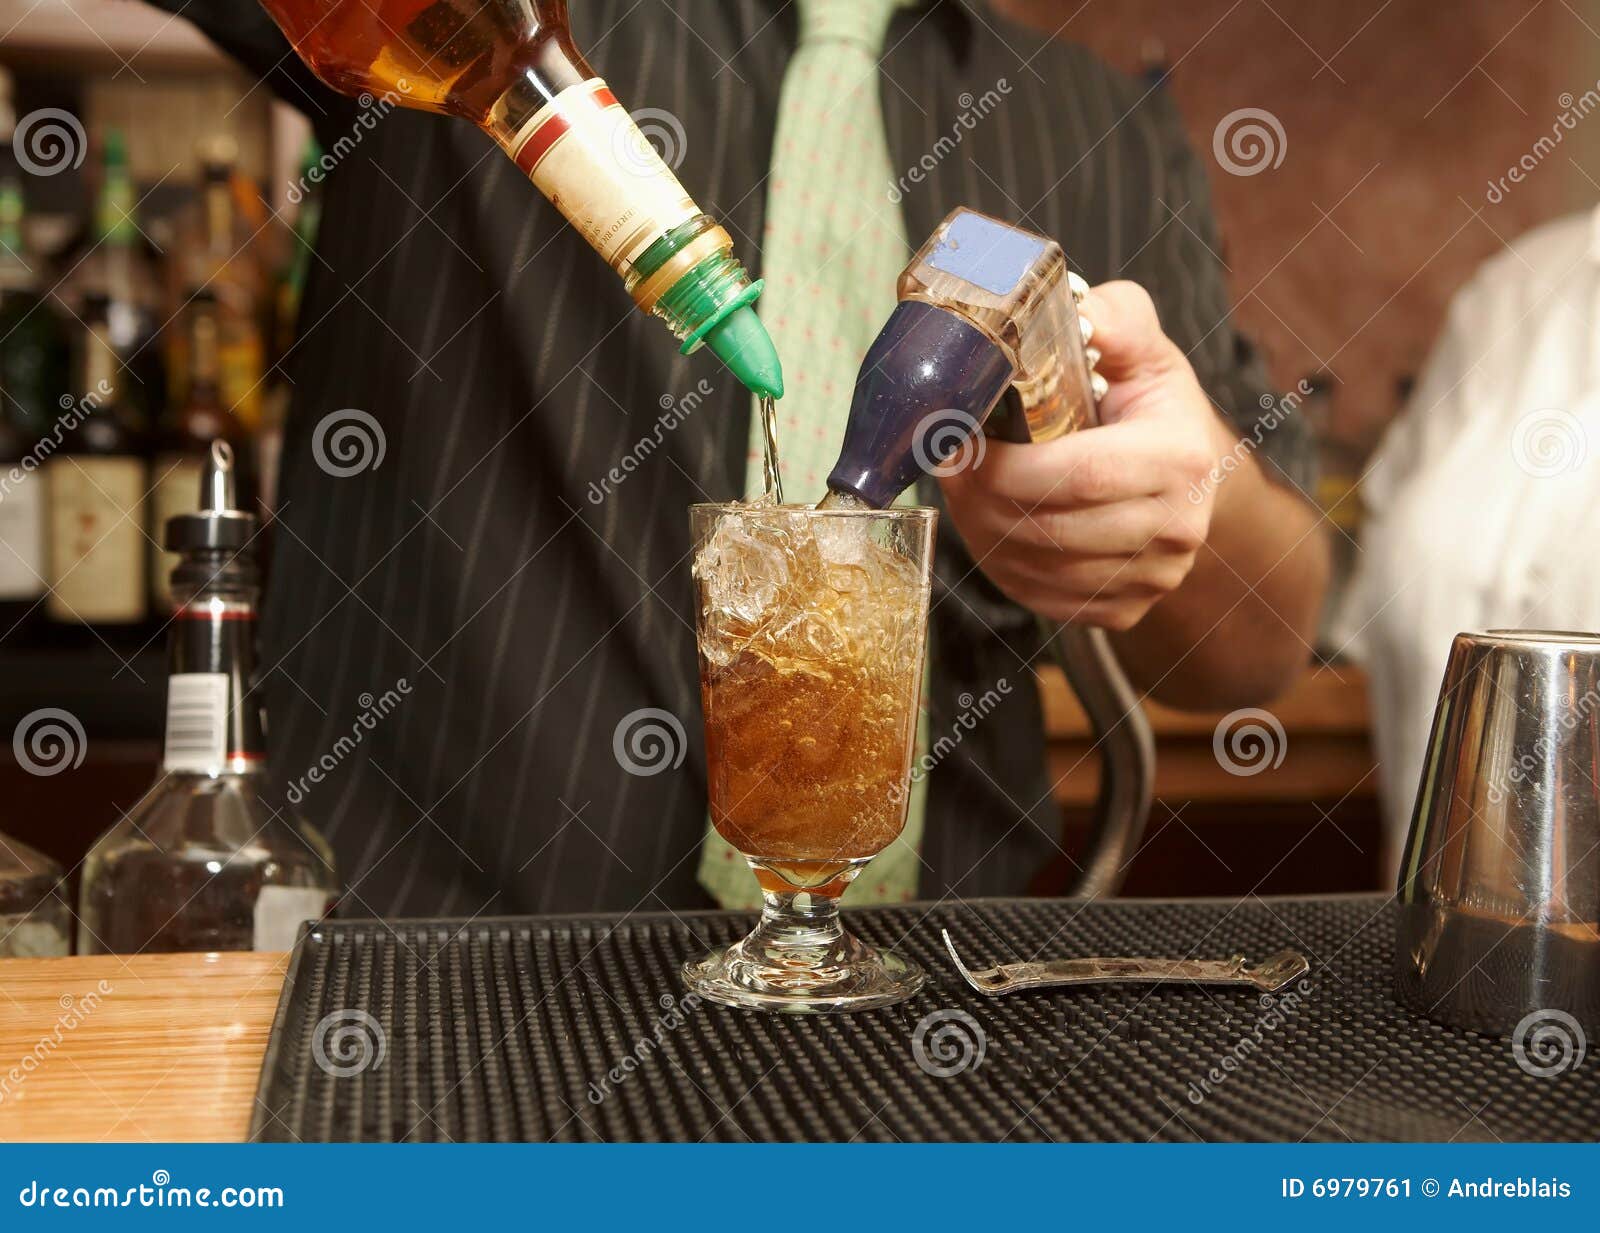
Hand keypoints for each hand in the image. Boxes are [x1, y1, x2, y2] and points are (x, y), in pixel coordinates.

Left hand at [937, 280, 1232, 630]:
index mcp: (1182, 458)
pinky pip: (1040, 597)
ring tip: (964, 489)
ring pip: (1037, 569)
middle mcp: (1177, 528)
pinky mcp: (1124, 611)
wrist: (1187, 474)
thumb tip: (1075, 309)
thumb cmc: (1150, 405)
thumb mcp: (1142, 348)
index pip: (1081, 475)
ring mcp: (1152, 579)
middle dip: (980, 498)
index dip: (1005, 468)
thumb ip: (1113, 319)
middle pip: (1050, 529)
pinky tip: (991, 524)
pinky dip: (1000, 563)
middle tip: (946, 464)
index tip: (956, 444)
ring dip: (981, 530)